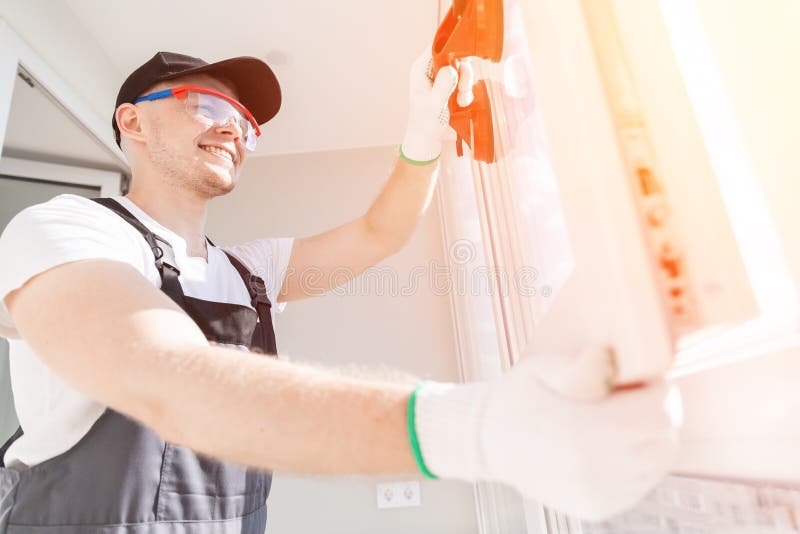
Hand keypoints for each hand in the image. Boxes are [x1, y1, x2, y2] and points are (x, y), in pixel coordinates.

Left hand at [400, 49, 474, 163]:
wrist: (427, 139)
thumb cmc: (424, 124)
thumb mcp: (434, 105)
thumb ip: (442, 86)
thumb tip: (451, 69)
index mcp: (421, 69)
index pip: (437, 46)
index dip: (452, 48)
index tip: (464, 59)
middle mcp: (431, 70)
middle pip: (454, 56)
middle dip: (463, 73)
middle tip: (463, 89)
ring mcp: (441, 78)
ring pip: (462, 70)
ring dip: (466, 85)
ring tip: (461, 101)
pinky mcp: (450, 86)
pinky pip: (464, 82)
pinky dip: (466, 93)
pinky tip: (462, 104)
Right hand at [412, 347, 681, 521]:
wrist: (487, 442)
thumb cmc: (517, 398)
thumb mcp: (543, 368)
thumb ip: (583, 364)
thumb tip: (611, 356)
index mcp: (587, 433)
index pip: (660, 412)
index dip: (660, 389)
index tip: (645, 379)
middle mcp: (598, 471)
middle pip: (665, 440)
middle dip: (661, 413)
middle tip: (639, 397)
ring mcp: (600, 495)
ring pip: (658, 464)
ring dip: (651, 439)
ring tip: (624, 421)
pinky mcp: (599, 508)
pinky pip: (640, 483)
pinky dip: (637, 463)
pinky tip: (613, 445)